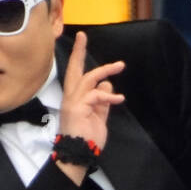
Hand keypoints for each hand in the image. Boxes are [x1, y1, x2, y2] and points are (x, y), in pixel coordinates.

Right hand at [59, 30, 125, 150]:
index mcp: (74, 98)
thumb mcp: (99, 116)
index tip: (81, 41)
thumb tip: (107, 84)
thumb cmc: (88, 138)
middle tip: (83, 36)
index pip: (76, 74)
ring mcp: (73, 102)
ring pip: (89, 78)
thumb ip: (103, 101)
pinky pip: (97, 95)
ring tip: (120, 65)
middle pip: (74, 69)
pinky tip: (119, 99)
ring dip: (105, 70)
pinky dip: (109, 96)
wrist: (80, 153)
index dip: (77, 58)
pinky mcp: (79, 108)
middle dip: (78, 52)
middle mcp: (71, 97)